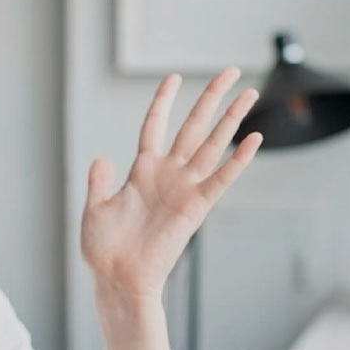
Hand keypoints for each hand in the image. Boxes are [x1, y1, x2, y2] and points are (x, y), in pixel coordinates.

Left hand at [80, 67, 261, 301]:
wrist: (118, 278)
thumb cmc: (105, 250)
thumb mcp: (95, 209)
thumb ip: (99, 182)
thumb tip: (102, 158)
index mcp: (142, 171)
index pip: (155, 126)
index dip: (163, 101)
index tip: (173, 77)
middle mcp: (168, 174)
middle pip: (194, 126)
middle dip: (212, 97)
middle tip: (230, 71)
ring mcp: (184, 188)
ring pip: (212, 144)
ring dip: (231, 118)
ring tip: (249, 92)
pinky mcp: (196, 207)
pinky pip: (221, 178)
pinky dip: (238, 159)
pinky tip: (254, 138)